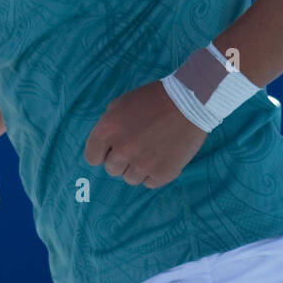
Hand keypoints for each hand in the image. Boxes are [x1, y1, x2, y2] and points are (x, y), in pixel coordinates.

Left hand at [83, 80, 206, 187]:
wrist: (190, 102)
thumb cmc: (154, 100)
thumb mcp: (121, 104)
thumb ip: (107, 126)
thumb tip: (103, 146)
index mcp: (106, 131)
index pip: (92, 158)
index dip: (102, 153)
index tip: (112, 149)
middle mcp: (122, 150)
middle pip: (111, 169)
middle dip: (121, 159)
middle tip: (137, 145)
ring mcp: (142, 164)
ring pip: (130, 179)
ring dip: (138, 167)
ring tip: (151, 150)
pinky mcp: (162, 174)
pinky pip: (149, 182)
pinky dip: (154, 172)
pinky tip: (162, 156)